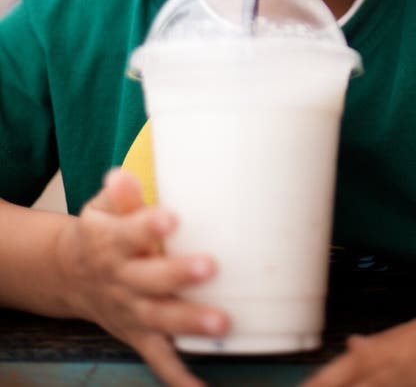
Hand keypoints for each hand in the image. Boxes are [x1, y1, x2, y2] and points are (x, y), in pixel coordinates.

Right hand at [55, 167, 228, 386]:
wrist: (69, 275)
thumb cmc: (100, 233)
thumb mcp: (101, 210)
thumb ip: (120, 195)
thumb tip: (122, 174)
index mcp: (111, 243)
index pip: (129, 232)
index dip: (149, 225)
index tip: (172, 217)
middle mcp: (122, 279)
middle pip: (150, 280)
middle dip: (179, 274)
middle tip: (210, 266)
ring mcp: (130, 311)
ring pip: (159, 319)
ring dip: (189, 321)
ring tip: (221, 322)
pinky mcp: (138, 334)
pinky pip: (159, 359)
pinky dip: (179, 377)